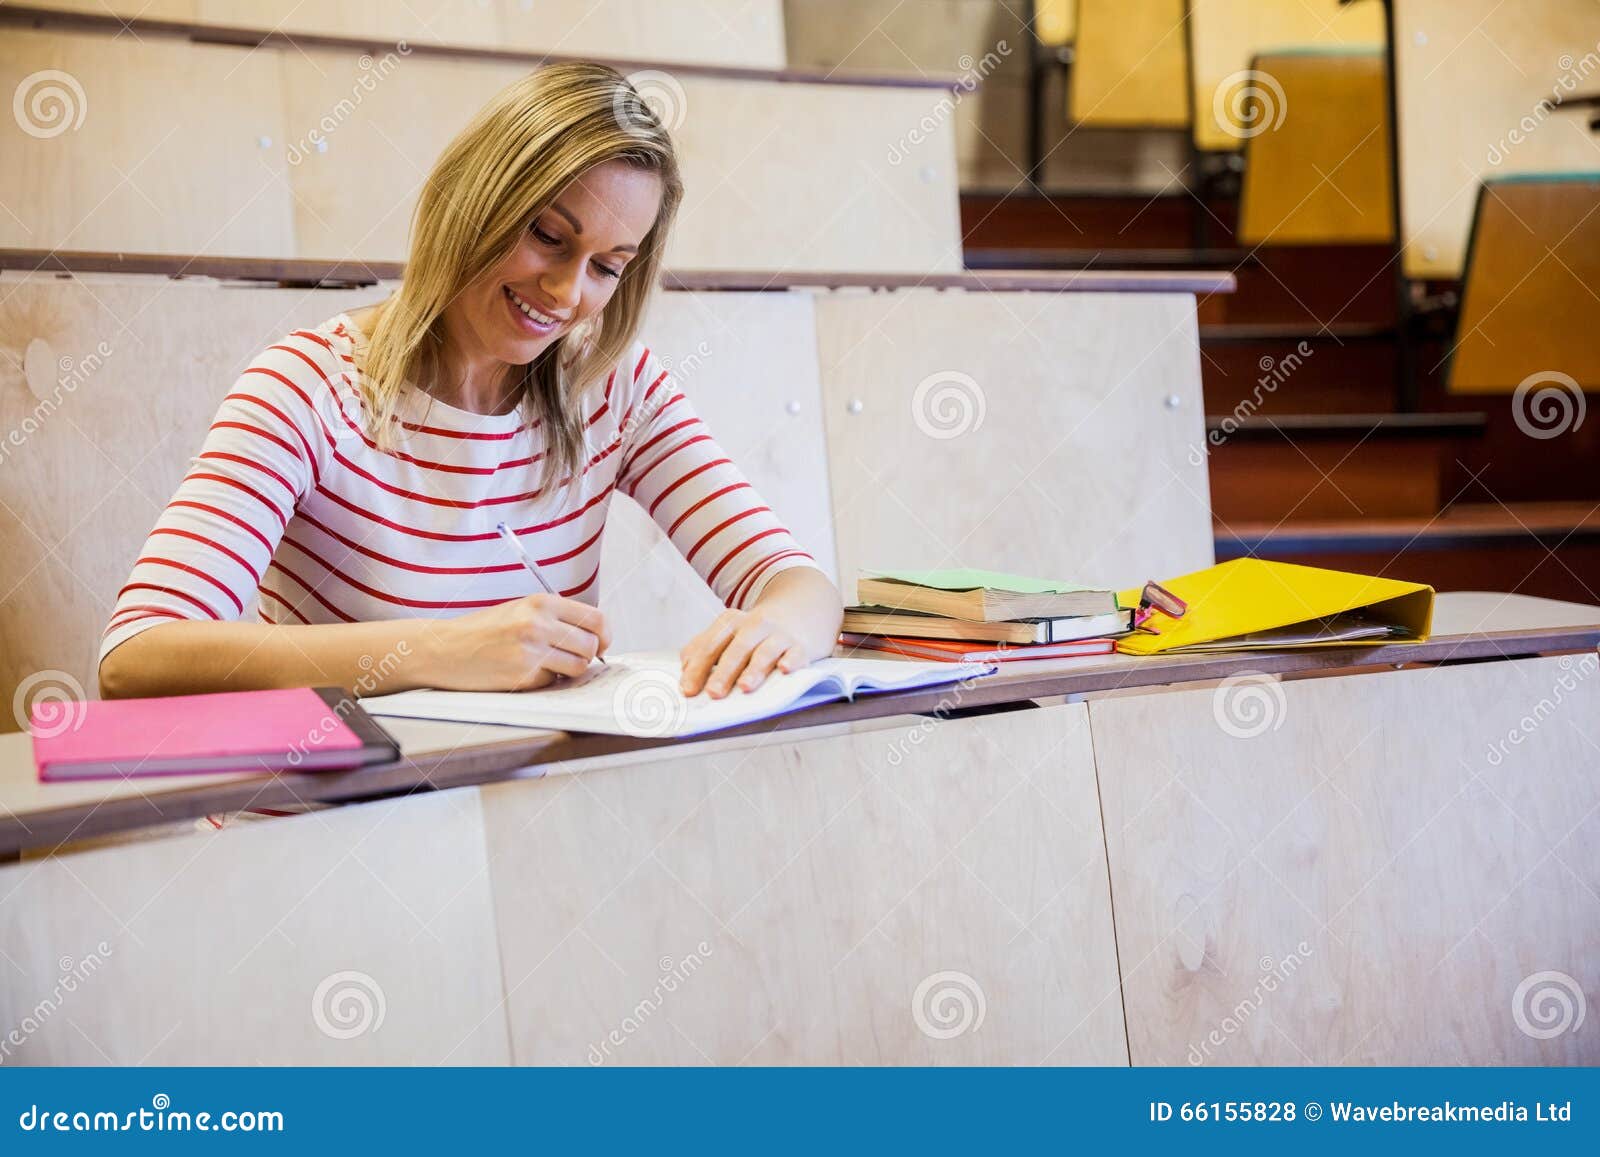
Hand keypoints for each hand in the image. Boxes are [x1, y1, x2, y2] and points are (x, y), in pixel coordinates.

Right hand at [424, 594, 610, 690]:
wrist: (443, 649)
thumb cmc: (482, 630)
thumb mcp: (520, 609)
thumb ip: (555, 618)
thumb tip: (594, 637)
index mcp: (541, 602)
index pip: (596, 619)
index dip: (605, 635)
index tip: (601, 644)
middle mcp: (539, 624)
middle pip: (591, 646)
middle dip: (586, 656)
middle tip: (569, 658)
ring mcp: (532, 651)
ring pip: (578, 667)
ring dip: (567, 671)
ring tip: (545, 665)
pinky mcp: (523, 677)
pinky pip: (552, 683)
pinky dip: (544, 681)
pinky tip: (522, 672)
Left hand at [679, 607, 807, 697]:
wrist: (799, 608)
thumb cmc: (757, 631)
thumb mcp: (729, 633)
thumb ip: (704, 648)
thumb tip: (685, 671)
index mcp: (731, 623)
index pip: (710, 645)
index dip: (698, 668)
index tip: (688, 690)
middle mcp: (754, 626)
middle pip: (737, 649)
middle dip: (724, 672)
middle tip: (713, 693)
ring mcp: (778, 635)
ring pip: (765, 652)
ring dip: (754, 669)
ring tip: (745, 687)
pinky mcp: (800, 645)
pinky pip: (796, 653)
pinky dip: (792, 660)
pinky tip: (785, 669)